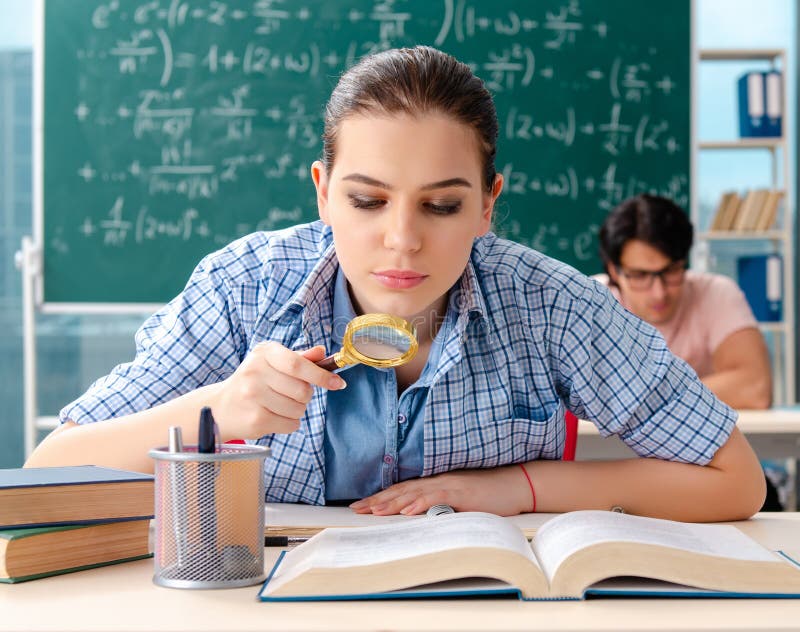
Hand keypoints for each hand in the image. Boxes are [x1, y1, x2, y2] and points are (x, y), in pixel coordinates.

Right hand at [208, 342, 345, 440]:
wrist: (220, 407)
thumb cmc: (252, 382)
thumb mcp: (272, 363)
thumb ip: (298, 358)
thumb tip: (321, 351)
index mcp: (264, 353)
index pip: (299, 365)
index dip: (321, 376)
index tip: (338, 384)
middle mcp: (255, 372)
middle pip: (303, 390)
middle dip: (305, 396)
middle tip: (290, 394)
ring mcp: (254, 396)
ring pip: (299, 409)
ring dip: (296, 410)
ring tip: (278, 405)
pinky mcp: (256, 419)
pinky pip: (291, 424)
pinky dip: (288, 423)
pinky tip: (272, 416)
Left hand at [349, 466, 531, 516]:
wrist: (515, 484)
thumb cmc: (490, 494)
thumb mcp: (460, 500)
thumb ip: (440, 506)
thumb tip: (419, 518)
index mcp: (436, 483)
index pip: (403, 490)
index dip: (381, 497)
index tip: (362, 506)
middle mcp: (438, 480)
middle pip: (402, 490)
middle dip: (378, 500)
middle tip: (356, 509)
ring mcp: (449, 485)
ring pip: (414, 493)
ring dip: (392, 502)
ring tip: (373, 511)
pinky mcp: (461, 492)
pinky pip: (436, 497)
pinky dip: (420, 504)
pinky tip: (406, 511)